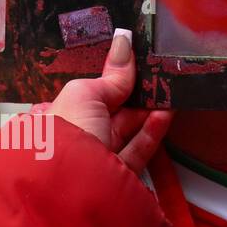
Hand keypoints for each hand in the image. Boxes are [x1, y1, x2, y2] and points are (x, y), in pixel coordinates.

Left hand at [47, 28, 172, 173]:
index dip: (110, 82)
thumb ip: (110, 75)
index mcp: (58, 119)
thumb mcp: (85, 94)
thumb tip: (124, 40)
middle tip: (158, 75)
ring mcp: (98, 161)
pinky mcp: (118, 178)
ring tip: (168, 90)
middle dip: (134, 95)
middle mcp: (76, 141)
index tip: (133, 64)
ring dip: (148, 111)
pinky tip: (165, 113)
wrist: (72, 186)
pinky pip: (137, 151)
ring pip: (127, 131)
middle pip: (111, 113)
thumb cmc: (67, 133)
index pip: (88, 97)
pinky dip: (152, 132)